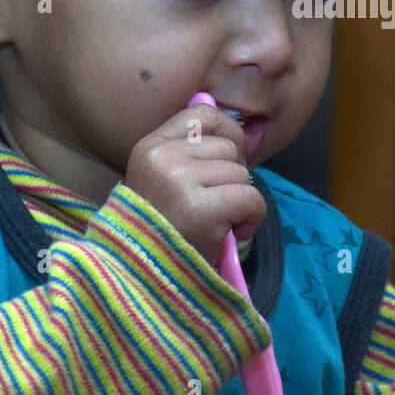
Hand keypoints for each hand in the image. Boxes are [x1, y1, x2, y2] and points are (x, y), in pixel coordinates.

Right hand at [123, 103, 266, 266]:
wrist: (143, 280)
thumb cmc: (161, 233)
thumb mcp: (165, 183)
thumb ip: (194, 154)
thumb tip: (245, 133)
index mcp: (149, 147)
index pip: (203, 114)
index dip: (227, 135)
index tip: (226, 163)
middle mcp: (161, 158)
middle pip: (228, 147)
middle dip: (233, 176)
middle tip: (216, 206)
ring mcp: (178, 181)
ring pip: (241, 173)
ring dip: (240, 201)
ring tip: (217, 224)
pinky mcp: (200, 208)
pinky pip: (251, 197)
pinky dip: (252, 218)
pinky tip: (231, 234)